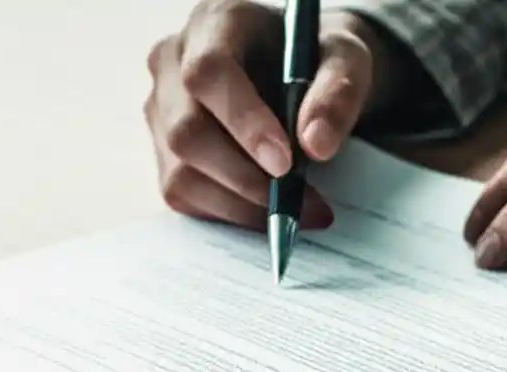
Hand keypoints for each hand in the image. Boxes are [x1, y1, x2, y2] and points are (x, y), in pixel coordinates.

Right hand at [144, 0, 396, 230]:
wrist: (299, 74)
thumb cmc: (317, 60)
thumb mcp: (346, 61)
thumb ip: (337, 93)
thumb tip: (316, 145)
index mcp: (215, 23)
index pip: (209, 73)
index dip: (243, 122)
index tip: (284, 163)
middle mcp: (173, 63)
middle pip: (187, 132)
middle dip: (245, 178)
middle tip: (297, 201)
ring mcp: (161, 110)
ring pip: (181, 173)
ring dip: (240, 205)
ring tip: (295, 211)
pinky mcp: (163, 151)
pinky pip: (184, 196)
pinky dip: (230, 213)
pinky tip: (267, 210)